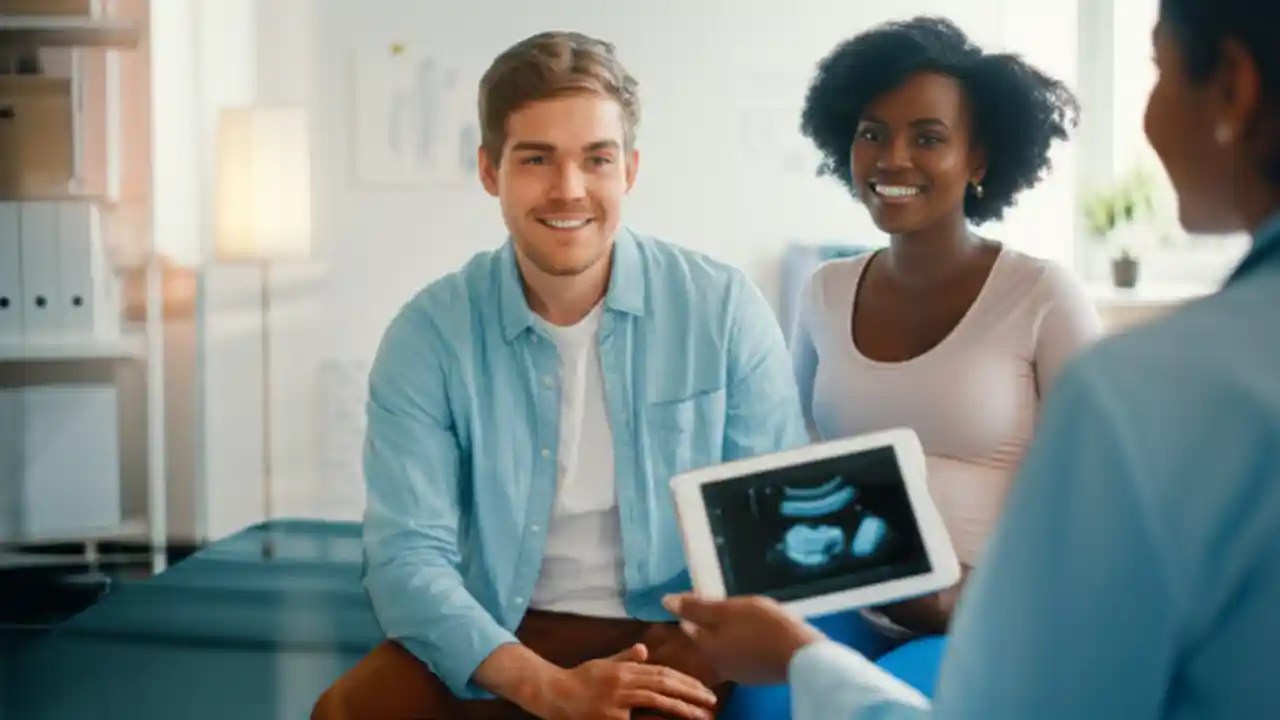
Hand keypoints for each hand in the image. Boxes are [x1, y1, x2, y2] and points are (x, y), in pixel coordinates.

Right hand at [542, 643, 717, 719]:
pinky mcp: (611, 718)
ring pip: (656, 699)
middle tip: (712, 701)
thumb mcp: (603, 665)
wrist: (553, 694)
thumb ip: (625, 658)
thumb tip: (644, 650)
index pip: (662, 672)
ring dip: (682, 706)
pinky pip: (640, 719)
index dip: (685, 680)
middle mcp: (623, 682)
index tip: (704, 689)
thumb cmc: (579, 680)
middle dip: (691, 692)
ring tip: (703, 714)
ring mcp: (616, 701)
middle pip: (663, 684)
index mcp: (624, 669)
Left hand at [662, 593, 823, 684]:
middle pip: (709, 638)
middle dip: (713, 622)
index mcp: (708, 647)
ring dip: (731, 631)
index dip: (695, 609)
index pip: (691, 626)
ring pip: (727, 646)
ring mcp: (740, 672)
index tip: (704, 597)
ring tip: (746, 614)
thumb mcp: (728, 609)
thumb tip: (664, 601)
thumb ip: (697, 606)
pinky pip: (744, 653)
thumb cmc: (764, 626)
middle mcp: (719, 664)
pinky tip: (761, 632)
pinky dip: (747, 641)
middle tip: (727, 604)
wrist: (802, 655)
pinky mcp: (758, 674)